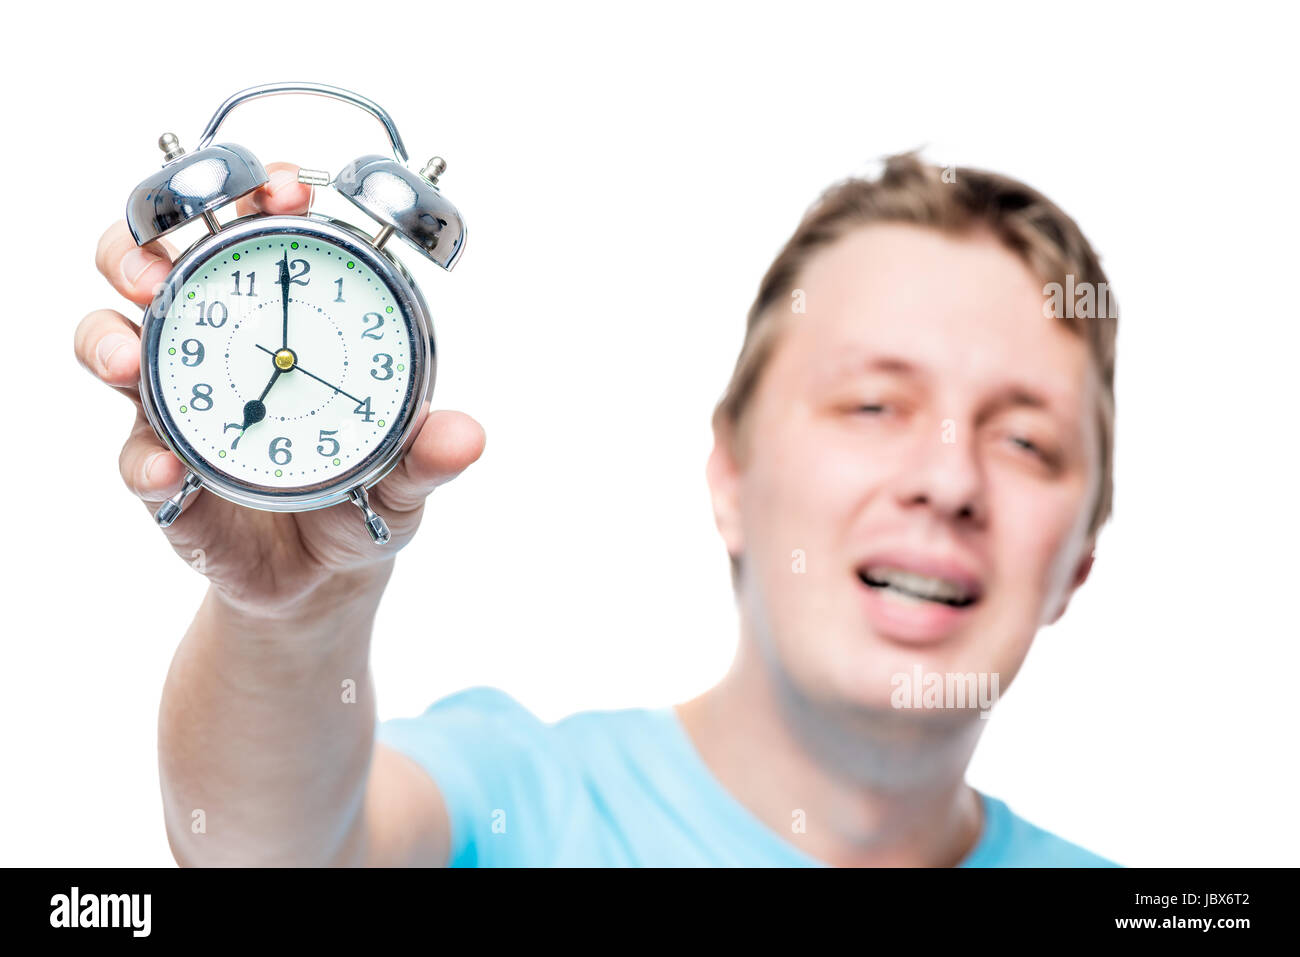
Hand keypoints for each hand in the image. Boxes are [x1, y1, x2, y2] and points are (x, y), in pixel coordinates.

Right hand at [75, 162, 485, 616]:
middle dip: (140, 250)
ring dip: (109, 341)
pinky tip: (168, 469)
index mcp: (283, 324)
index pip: (253, 235)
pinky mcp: (160, 472)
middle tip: (157, 272)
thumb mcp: (405, 477)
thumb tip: (466, 438)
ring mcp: (179, 405)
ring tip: (129, 362)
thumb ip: (428, 455)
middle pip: (149, 265)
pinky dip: (145, 459)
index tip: (280, 194)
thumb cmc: (363, 502)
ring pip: (111, 341)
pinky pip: (134, 454)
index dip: (255, 196)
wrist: (325, 581)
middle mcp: (217, 348)